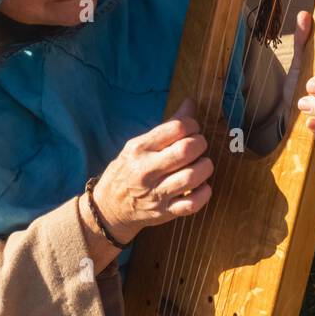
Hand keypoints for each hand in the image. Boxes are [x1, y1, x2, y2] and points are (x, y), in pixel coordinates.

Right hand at [91, 98, 213, 242]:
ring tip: (203, 164)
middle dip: (201, 143)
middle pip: (186, 150)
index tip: (193, 128)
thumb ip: (167, 126)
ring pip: (192, 177)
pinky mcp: (165, 212)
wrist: (109, 208)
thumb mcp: (139, 145)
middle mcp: (146, 171)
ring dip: (205, 167)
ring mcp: (156, 193)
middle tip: (200, 145)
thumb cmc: (128, 170)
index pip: (176, 128)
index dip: (192, 125)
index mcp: (139, 149)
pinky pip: (192, 204)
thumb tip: (190, 103)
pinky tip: (202, 185)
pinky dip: (204, 193)